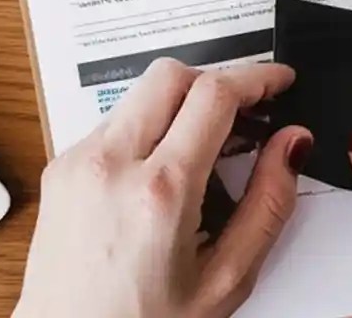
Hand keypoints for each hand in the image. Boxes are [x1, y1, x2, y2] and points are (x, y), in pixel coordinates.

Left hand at [14, 59, 312, 317]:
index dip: (257, 77)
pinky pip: (115, 121)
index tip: (278, 82)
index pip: (214, 94)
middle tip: (249, 107)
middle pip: (172, 73)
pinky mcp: (60, 168)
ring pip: (141, 92)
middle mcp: (110, 164)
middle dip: (218, 79)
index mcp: (159, 192)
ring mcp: (77, 162)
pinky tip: (167, 167)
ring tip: (209, 146)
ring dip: (182, 102)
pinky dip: (150, 126)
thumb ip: (268, 203)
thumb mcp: (226, 278)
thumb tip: (291, 145)